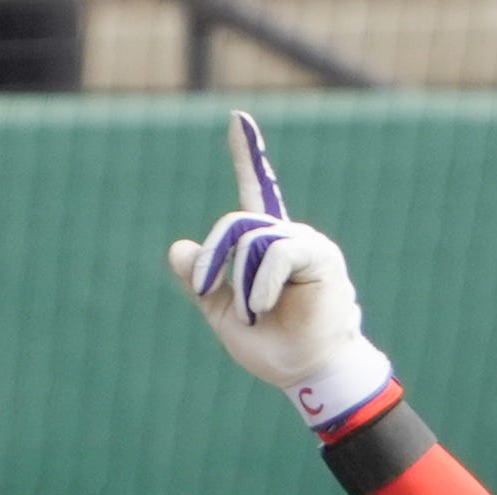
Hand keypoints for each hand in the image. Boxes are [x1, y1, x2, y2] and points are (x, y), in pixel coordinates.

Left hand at [165, 112, 390, 425]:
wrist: (304, 372)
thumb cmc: (271, 345)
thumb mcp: (221, 312)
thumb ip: (200, 280)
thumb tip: (177, 250)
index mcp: (264, 246)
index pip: (255, 192)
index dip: (248, 156)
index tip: (236, 120)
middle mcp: (286, 237)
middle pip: (236, 222)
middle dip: (212, 257)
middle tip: (204, 290)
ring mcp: (305, 242)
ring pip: (252, 239)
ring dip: (241, 285)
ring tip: (252, 315)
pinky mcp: (320, 255)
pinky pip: (278, 251)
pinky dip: (261, 283)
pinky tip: (260, 307)